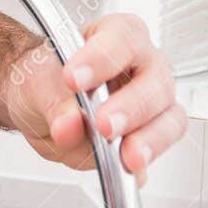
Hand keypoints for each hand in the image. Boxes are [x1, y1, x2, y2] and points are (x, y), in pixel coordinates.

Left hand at [4, 13, 183, 180]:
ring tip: (126, 156)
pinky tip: (126, 171)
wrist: (40, 104)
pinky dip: (143, 163)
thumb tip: (69, 125)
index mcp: (117, 36)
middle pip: (156, 81)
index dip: (101, 58)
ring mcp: (153, 104)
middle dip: (131, 106)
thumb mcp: (37, 81)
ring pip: (170, 118)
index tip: (74, 79)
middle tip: (103, 125)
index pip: (122, 38)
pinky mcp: (149, 138)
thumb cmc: (47, 78)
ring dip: (149, 139)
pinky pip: (157, 150)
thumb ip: (52, 100)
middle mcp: (143, 66)